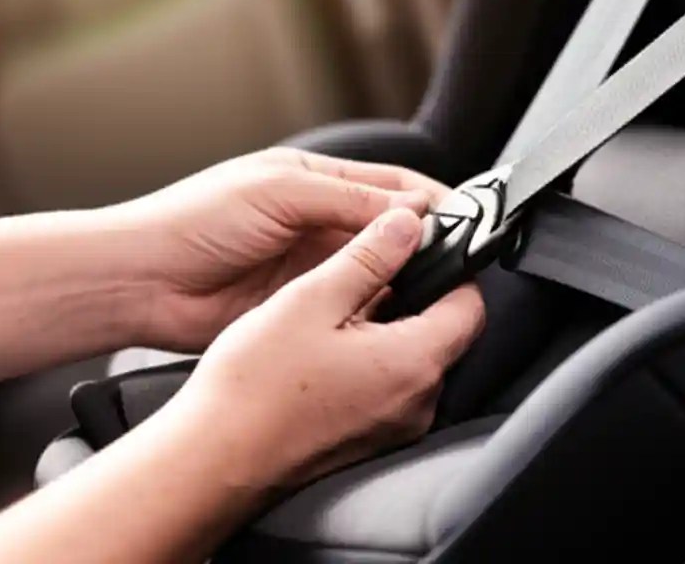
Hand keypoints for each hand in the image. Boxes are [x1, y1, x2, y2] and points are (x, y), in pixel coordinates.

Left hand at [109, 148, 449, 351]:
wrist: (142, 281)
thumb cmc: (195, 221)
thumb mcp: (280, 193)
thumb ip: (350, 200)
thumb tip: (415, 207)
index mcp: (317, 182)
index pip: (394, 184)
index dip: (432, 200)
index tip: (466, 219)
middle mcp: (322, 223)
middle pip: (394, 230)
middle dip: (427, 241)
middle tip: (458, 259)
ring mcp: (314, 268)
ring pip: (381, 271)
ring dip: (407, 279)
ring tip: (435, 289)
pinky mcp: (303, 308)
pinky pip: (355, 308)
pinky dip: (380, 311)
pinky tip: (397, 317)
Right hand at [169, 207, 485, 490]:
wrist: (213, 460)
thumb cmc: (254, 389)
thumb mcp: (311, 298)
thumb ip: (369, 257)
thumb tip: (407, 224)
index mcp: (415, 363)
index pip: (471, 304)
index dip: (451, 267)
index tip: (420, 246)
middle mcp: (417, 401)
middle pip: (447, 332)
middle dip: (418, 295)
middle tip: (370, 272)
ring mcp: (395, 426)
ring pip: (416, 358)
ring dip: (390, 327)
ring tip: (337, 310)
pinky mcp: (370, 439)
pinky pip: (390, 386)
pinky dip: (371, 359)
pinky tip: (326, 348)